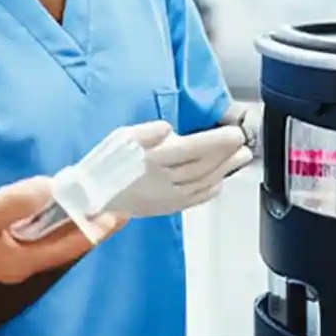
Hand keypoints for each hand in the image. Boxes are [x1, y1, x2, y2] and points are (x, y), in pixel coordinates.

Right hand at [0, 177, 126, 285]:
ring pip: (51, 237)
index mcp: (26, 258)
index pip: (75, 243)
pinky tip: (45, 200)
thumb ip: (18, 200)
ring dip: (68, 216)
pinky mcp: (1, 249)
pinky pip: (34, 233)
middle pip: (66, 241)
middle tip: (106, 194)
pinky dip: (47, 216)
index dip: (100, 226)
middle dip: (88, 219)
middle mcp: (25, 262)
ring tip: (84, 193)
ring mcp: (12, 257)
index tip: (121, 209)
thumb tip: (52, 186)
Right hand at [108, 125, 252, 216]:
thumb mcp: (120, 138)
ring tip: (240, 157)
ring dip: (225, 169)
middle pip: (202, 166)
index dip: (216, 141)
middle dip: (226, 154)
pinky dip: (210, 190)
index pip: (191, 149)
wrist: (92, 194)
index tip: (235, 133)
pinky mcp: (167, 207)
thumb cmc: (106, 162)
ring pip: (202, 182)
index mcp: (151, 160)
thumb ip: (145, 132)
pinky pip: (194, 199)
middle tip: (243, 142)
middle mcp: (162, 180)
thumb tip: (167, 128)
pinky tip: (220, 181)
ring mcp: (166, 196)